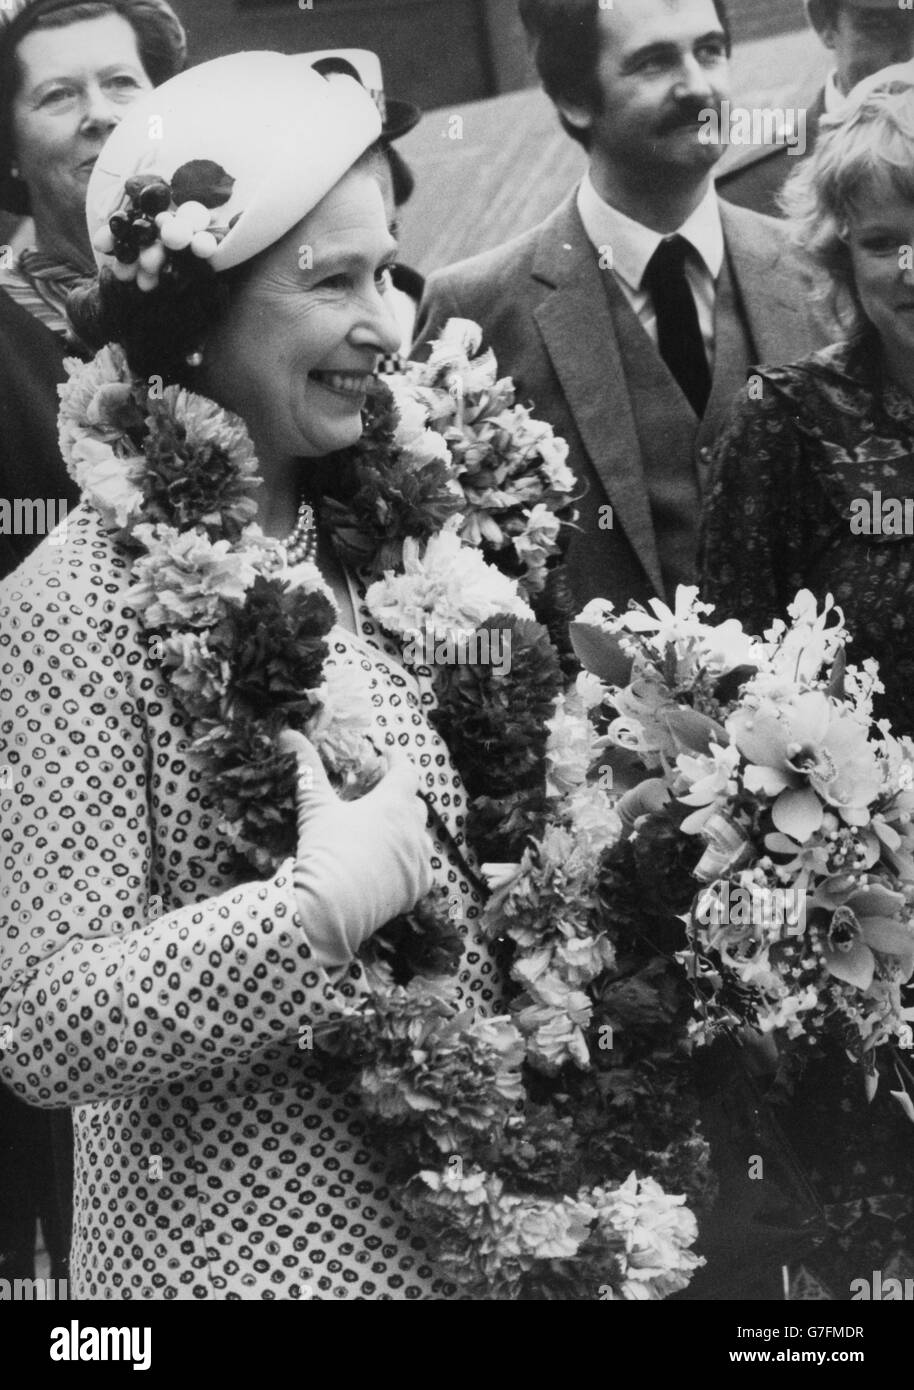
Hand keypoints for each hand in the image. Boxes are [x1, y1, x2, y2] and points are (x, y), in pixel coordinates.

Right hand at [279, 729, 433, 968]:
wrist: (330, 910)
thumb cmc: (324, 851)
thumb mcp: (315, 808)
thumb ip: (306, 769)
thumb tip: (288, 733)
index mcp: (393, 804)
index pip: (406, 771)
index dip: (397, 760)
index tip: (387, 754)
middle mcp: (414, 830)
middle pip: (415, 805)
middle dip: (401, 798)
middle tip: (381, 797)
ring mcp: (420, 861)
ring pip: (420, 838)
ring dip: (406, 832)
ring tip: (386, 834)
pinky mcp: (418, 889)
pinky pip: (421, 869)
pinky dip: (409, 864)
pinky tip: (393, 867)